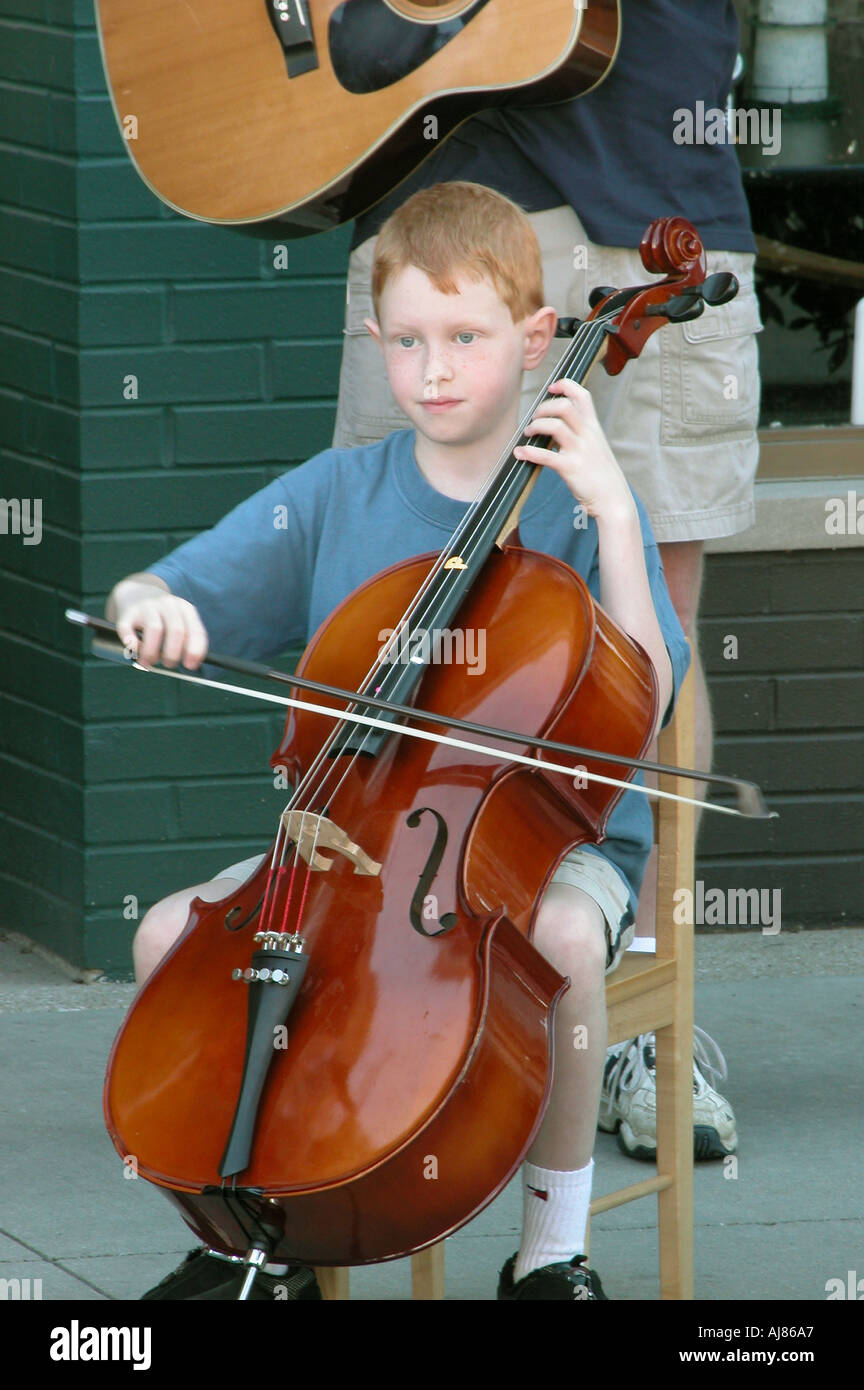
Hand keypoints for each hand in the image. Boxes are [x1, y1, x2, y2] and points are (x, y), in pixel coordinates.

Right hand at [113, 581, 208, 669]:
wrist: (135, 593)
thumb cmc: (161, 617)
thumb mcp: (179, 621)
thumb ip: (186, 640)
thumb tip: (190, 665)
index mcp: (185, 608)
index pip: (196, 630)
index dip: (195, 650)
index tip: (190, 666)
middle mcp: (167, 605)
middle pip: (176, 631)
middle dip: (173, 654)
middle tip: (168, 664)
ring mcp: (146, 607)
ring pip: (154, 629)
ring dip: (153, 652)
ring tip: (150, 661)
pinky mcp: (127, 613)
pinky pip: (128, 630)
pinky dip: (132, 645)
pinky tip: (135, 651)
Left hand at [513, 379, 635, 524]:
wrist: (613, 498)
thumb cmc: (601, 474)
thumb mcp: (596, 446)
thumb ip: (580, 433)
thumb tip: (554, 426)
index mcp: (593, 427)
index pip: (582, 396)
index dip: (565, 386)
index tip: (551, 388)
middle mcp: (587, 435)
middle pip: (565, 407)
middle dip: (544, 408)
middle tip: (535, 418)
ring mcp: (580, 451)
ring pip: (555, 426)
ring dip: (535, 426)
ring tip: (528, 434)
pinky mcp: (571, 468)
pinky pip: (546, 456)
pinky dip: (529, 452)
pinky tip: (520, 453)